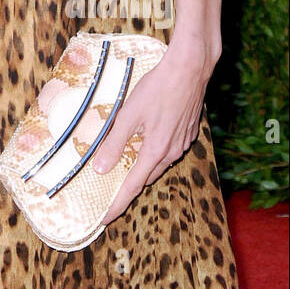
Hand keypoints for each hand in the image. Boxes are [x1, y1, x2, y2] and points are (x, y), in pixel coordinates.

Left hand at [93, 34, 215, 222]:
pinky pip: (168, 151)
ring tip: (126, 171)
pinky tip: (146, 144)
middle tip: (111, 196)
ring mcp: (182, 143)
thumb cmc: (157, 88)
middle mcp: (171, 152)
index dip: (117, 203)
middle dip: (129, 188)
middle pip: (146, 177)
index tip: (105, 218)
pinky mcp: (187, 132)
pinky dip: (154, 154)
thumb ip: (114, 143)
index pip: (132, 186)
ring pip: (158, 164)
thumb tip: (100, 168)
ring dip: (142, 169)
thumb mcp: (129, 115)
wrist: (189, 70)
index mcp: (155, 151)